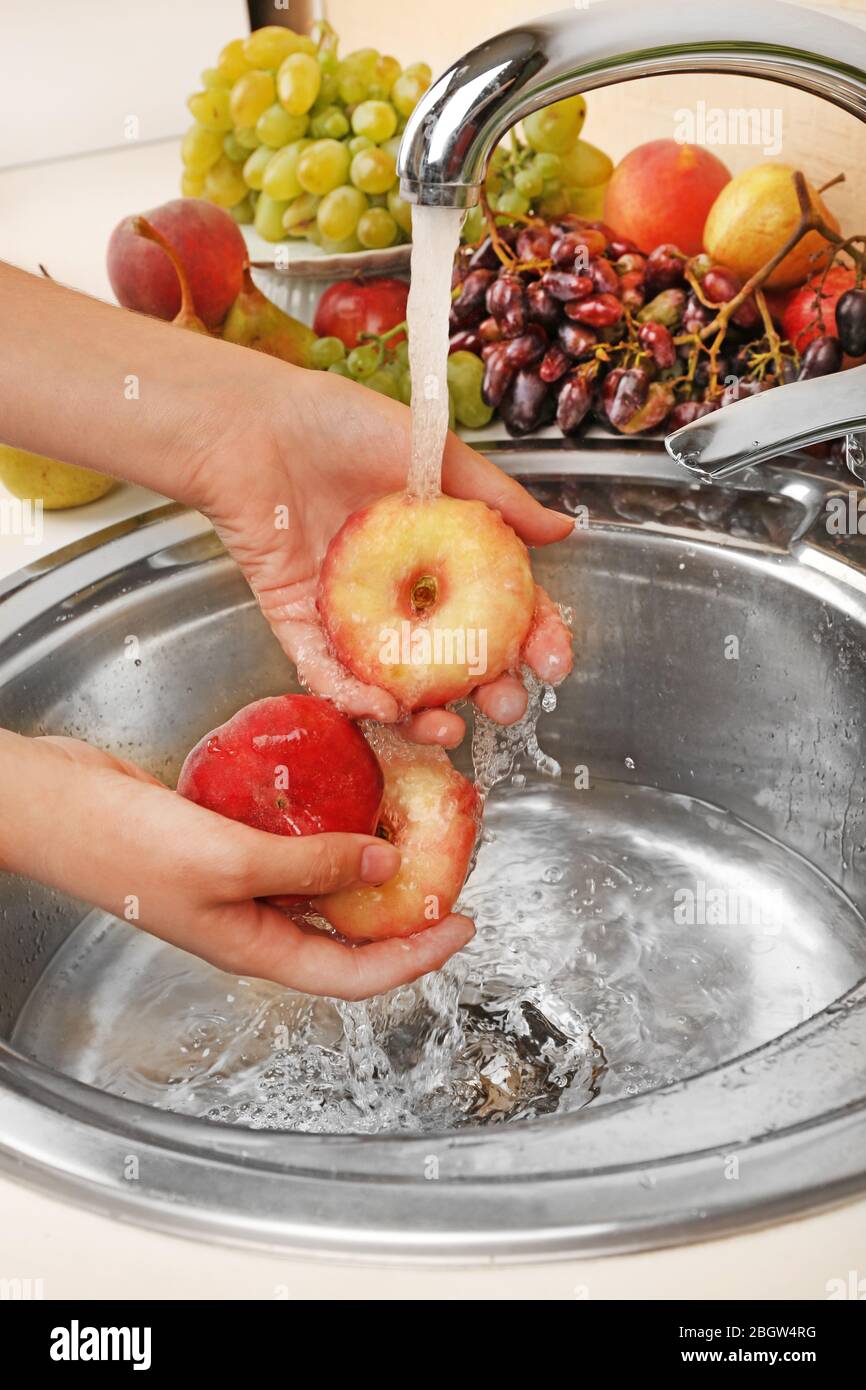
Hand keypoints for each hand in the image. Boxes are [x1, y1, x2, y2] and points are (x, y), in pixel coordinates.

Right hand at [1, 733, 473, 999]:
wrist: (55, 806)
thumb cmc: (121, 846)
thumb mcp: (228, 860)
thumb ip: (309, 863)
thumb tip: (387, 865)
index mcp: (255, 947)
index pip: (354, 974)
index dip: (414, 958)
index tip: (462, 924)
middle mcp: (253, 922)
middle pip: (345, 931)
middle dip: (400, 909)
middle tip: (447, 868)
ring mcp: (238, 882)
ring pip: (319, 883)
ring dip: (365, 862)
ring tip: (410, 826)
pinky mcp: (225, 841)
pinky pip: (291, 842)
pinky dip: (324, 825)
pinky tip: (346, 792)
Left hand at [197, 370, 573, 745]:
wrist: (251, 424)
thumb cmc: (338, 423)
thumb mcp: (433, 456)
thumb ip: (499, 501)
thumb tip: (563, 531)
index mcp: (436, 549)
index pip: (496, 605)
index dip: (531, 637)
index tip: (553, 663)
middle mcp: (397, 586)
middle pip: (451, 654)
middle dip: (486, 690)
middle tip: (508, 708)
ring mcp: (349, 610)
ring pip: (393, 678)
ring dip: (423, 713)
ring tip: (448, 731)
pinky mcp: (298, 620)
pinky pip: (326, 670)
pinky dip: (352, 697)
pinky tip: (382, 710)